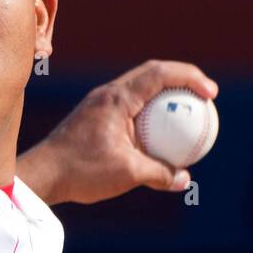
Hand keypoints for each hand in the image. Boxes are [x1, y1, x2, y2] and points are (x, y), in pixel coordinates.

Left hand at [19, 60, 218, 204]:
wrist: (42, 175)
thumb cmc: (80, 172)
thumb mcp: (127, 174)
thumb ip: (160, 173)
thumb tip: (184, 179)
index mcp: (117, 99)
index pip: (160, 73)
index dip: (190, 77)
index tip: (210, 93)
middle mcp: (108, 94)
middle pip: (152, 72)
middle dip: (183, 78)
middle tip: (205, 96)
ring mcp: (100, 103)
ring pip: (140, 87)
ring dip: (165, 93)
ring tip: (187, 111)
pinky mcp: (95, 116)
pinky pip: (130, 105)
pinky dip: (150, 111)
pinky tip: (159, 132)